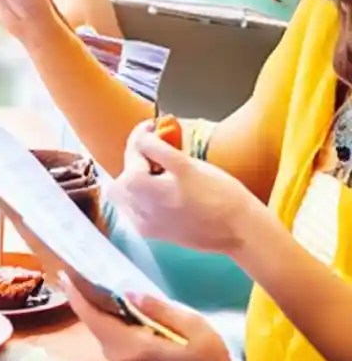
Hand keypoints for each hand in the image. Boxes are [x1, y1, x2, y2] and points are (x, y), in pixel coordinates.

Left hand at [63, 278, 232, 360]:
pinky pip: (107, 337)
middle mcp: (120, 358)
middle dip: (81, 297)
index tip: (67, 272)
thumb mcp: (194, 326)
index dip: (77, 295)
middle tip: (75, 270)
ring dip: (92, 307)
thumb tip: (128, 292)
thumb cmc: (211, 357)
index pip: (94, 318)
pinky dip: (103, 318)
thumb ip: (159, 308)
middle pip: (91, 323)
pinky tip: (107, 302)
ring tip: (87, 280)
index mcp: (134, 348)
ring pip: (98, 330)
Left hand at [109, 122, 260, 253]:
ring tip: (159, 172)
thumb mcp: (187, 165)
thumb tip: (142, 137)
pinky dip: (140, 197)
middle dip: (134, 161)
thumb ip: (158, 149)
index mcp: (141, 188)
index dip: (140, 136)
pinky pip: (133, 210)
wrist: (239, 231)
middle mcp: (136, 209)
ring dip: (135, 179)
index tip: (150, 126)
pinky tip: (160, 191)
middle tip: (155, 150)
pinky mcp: (152, 234)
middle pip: (122, 177)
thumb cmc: (220, 196)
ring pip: (124, 195)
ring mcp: (142, 224)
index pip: (131, 154)